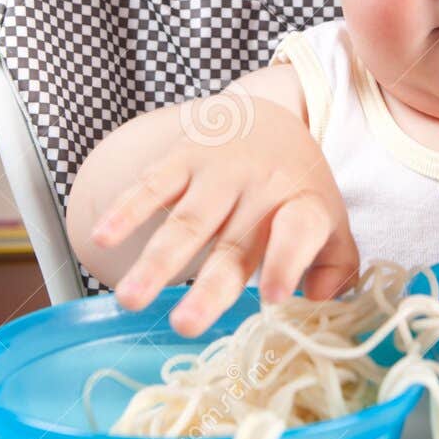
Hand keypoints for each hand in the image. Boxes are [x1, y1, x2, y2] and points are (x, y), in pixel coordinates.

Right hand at [90, 98, 358, 335]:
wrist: (271, 112)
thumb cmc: (296, 186)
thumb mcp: (330, 219)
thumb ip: (337, 265)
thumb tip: (317, 305)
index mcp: (303, 206)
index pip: (301, 232)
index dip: (289, 263)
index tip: (276, 298)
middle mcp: (261, 189)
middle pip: (233, 244)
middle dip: (209, 287)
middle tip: (185, 326)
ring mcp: (219, 173)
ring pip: (186, 222)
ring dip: (156, 261)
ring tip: (131, 300)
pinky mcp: (183, 158)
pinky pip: (152, 185)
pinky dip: (127, 210)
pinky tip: (102, 237)